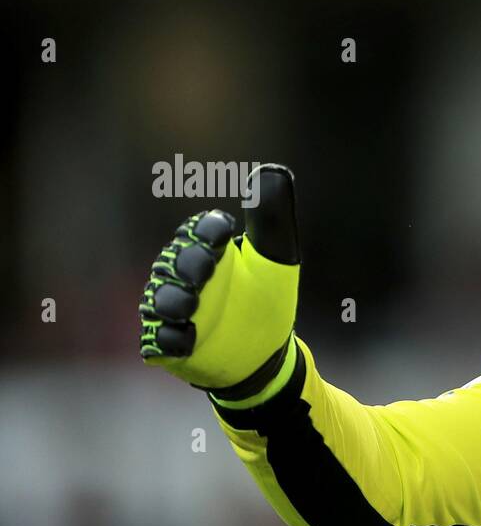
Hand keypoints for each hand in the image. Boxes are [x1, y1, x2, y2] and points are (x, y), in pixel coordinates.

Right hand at [138, 164, 300, 399]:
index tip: (226, 236)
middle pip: (174, 261)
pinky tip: (187, 342)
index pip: (199, 229)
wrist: (266, 354)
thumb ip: (272, 218)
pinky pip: (158, 339)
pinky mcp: (167, 343)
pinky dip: (169, 340)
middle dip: (187, 265)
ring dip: (172, 302)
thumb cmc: (268, 301)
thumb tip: (273, 171)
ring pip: (158, 300)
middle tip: (204, 274)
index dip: (207, 231)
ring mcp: (173, 310)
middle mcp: (184, 275)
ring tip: (190, 308)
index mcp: (209, 249)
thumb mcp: (278, 259)